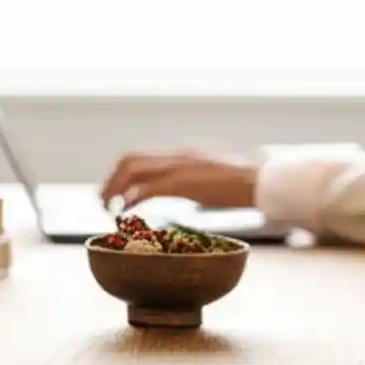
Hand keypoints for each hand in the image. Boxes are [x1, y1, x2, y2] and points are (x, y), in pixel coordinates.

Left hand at [100, 150, 258, 208]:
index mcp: (181, 154)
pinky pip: (147, 188)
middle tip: (103, 200)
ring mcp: (178, 168)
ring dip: (114, 189)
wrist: (261, 182)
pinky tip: (125, 211)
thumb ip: (193, 181)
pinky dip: (131, 199)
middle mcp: (176, 156)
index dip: (120, 173)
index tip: (113, 190)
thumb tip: (187, 193)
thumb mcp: (210, 178)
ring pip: (132, 171)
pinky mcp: (183, 183)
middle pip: (128, 160)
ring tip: (108, 207)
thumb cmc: (242, 185)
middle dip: (110, 180)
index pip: (139, 156)